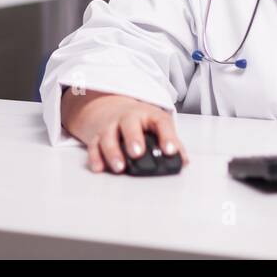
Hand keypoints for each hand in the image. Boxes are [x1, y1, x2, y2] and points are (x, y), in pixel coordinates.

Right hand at [60, 88, 187, 173]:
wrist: (111, 108)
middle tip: (137, 154)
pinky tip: (99, 168)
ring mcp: (111, 126)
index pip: (161, 122)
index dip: (167, 136)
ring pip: (108, 136)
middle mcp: (128, 118)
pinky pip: (94, 146)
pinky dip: (95, 157)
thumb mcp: (157, 126)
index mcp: (149, 115)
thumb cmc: (139, 121)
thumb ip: (171, 143)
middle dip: (133, 139)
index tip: (171, 151)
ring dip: (112, 152)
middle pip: (129, 124)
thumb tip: (183, 161)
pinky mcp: (96, 136)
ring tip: (119, 167)